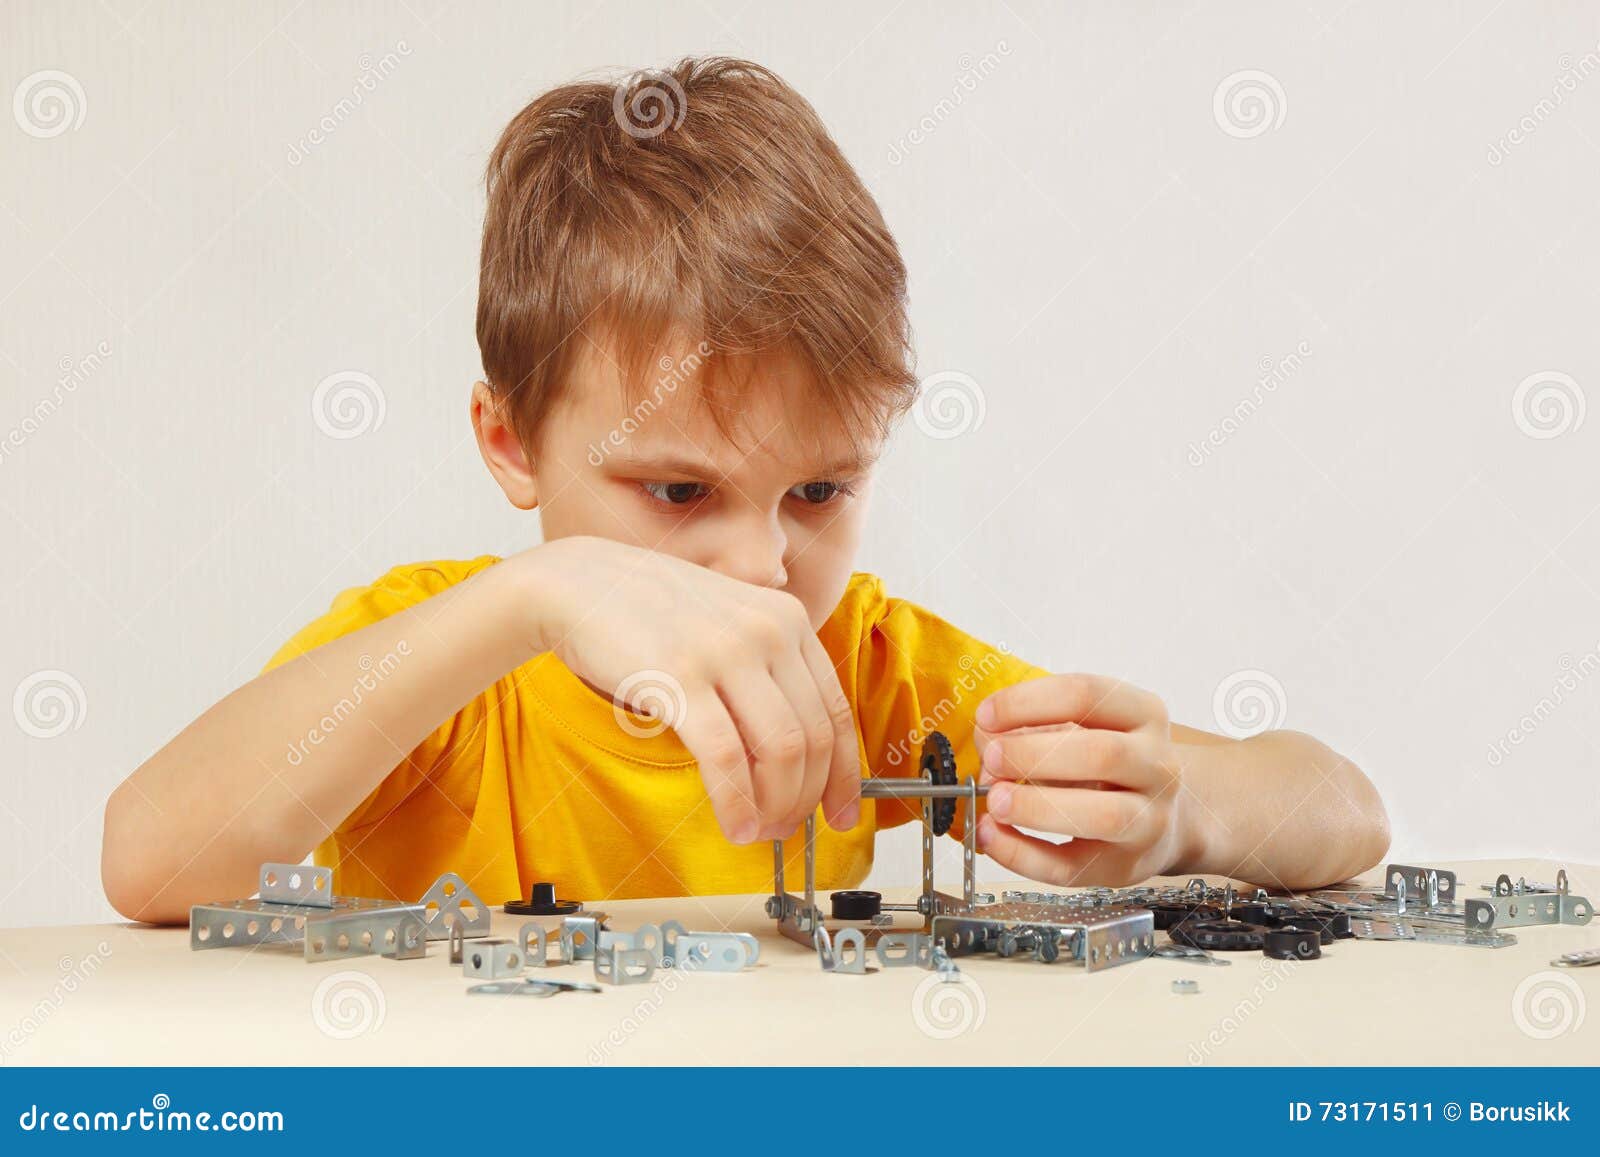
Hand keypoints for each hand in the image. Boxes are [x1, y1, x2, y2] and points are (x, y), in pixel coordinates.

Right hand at [515, 536, 859, 843]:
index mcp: (788, 619)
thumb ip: (766, 673)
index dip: (845, 773)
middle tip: (787, 830)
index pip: (835, 710)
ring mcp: (726, 653)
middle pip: (814, 738)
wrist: (581, 583)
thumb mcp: (730, 625)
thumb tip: (795, 757)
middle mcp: (768, 631)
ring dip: (776, 806)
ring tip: (760, 831)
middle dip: (806, 798)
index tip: (843, 812)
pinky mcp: (681, 679)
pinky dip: (737, 803)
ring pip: (782, 751)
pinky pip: (726, 758)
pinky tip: (736, 826)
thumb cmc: (652, 612)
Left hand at [973, 674, 1187, 886]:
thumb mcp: (1081, 730)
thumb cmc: (1110, 767)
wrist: (1163, 820)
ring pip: (1103, 816)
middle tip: (990, 759)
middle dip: (1035, 755)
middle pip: (1103, 754)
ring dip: (1037, 807)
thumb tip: (986, 740)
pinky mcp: (1122, 867)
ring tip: (993, 801)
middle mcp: (1157, 765)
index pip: (1087, 694)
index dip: (1028, 703)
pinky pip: (1070, 867)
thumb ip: (1029, 728)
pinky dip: (1022, 854)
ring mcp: (1149, 820)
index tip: (986, 715)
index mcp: (1144, 715)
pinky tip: (991, 836)